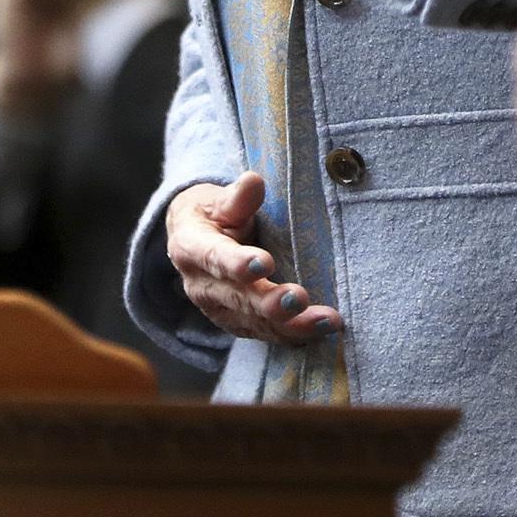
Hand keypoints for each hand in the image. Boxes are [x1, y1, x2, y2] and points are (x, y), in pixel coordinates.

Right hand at [164, 172, 341, 343]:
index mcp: (191, 248)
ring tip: (326, 321)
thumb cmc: (211, 214)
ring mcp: (219, 310)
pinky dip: (294, 335)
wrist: (193, 241)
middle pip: (238, 298)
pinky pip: (267, 334)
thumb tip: (253, 182)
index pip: (214, 258)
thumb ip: (236, 198)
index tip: (265, 263)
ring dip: (291, 326)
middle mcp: (201, 286)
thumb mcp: (217, 199)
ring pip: (256, 323)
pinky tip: (321, 331)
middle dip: (269, 303)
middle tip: (299, 299)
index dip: (237, 263)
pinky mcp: (239, 324)